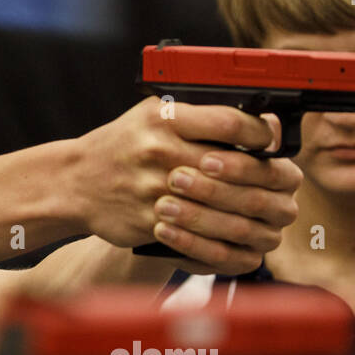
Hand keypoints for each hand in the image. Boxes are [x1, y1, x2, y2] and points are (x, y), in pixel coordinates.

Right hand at [76, 97, 300, 273]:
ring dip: (249, 213)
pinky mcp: (147, 221)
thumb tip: (259, 122)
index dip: (262, 135)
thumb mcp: (153, 115)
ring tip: (262, 211)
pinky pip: (197, 237)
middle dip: (265, 179)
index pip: (232, 123)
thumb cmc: (121, 146)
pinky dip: (221, 239)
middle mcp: (158, 150)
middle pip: (233, 168)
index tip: (271, 143)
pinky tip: (236, 234)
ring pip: (220, 207)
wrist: (74, 182)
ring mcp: (152, 188)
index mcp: (165, 118)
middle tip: (279, 182)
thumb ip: (200, 115)